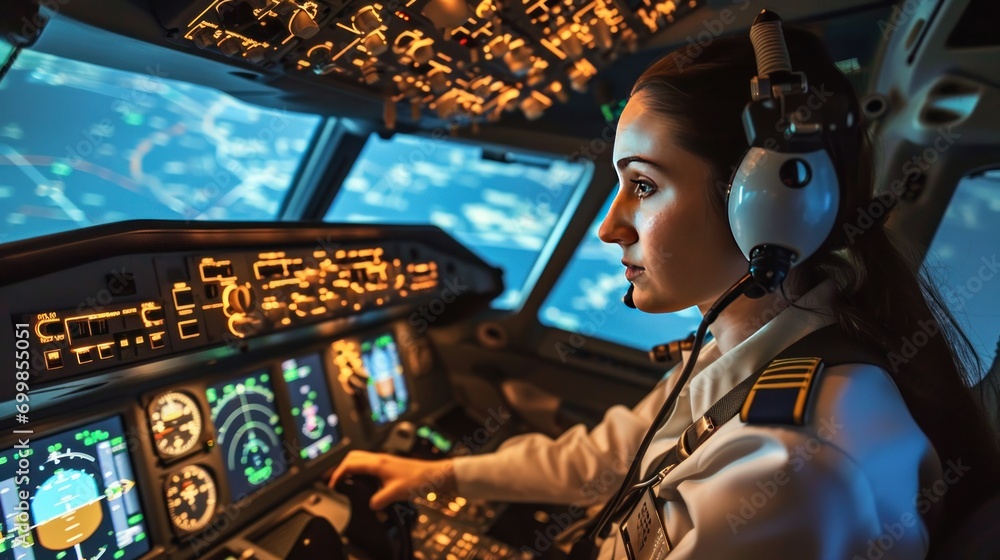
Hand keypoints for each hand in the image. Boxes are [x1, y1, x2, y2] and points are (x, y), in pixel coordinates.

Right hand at [328, 450, 455, 509]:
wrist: (433, 475)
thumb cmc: (417, 480)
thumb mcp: (396, 493)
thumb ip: (380, 500)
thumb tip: (371, 506)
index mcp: (377, 463)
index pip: (350, 464)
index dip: (338, 473)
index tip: (333, 484)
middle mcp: (379, 458)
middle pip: (352, 456)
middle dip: (341, 467)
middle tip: (335, 480)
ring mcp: (384, 460)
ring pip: (360, 458)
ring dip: (350, 467)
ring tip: (346, 480)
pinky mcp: (388, 464)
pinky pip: (368, 463)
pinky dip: (360, 469)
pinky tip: (363, 481)